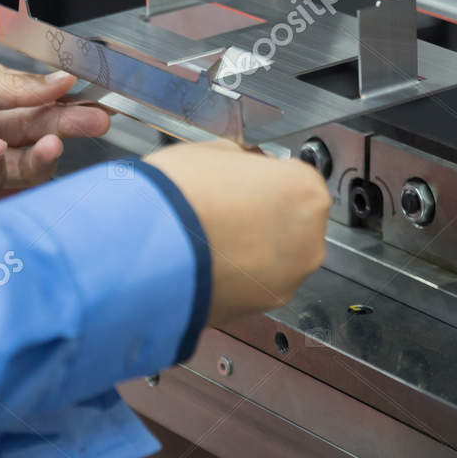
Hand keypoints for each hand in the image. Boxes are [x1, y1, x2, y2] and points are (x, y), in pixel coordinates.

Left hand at [0, 62, 109, 214]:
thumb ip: (10, 90)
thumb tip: (64, 79)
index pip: (36, 97)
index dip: (68, 99)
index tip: (100, 97)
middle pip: (37, 131)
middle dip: (68, 127)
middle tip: (98, 123)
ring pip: (22, 165)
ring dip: (40, 156)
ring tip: (51, 145)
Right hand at [144, 140, 330, 324]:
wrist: (147, 249)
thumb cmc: (178, 197)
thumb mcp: (212, 152)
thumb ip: (242, 161)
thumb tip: (242, 167)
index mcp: (304, 189)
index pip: (299, 179)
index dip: (268, 180)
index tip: (248, 184)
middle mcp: (308, 236)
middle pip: (295, 222)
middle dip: (266, 217)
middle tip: (228, 211)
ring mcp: (289, 276)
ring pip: (280, 257)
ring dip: (255, 249)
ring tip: (215, 238)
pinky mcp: (264, 305)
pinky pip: (259, 283)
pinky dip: (241, 276)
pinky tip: (211, 260)